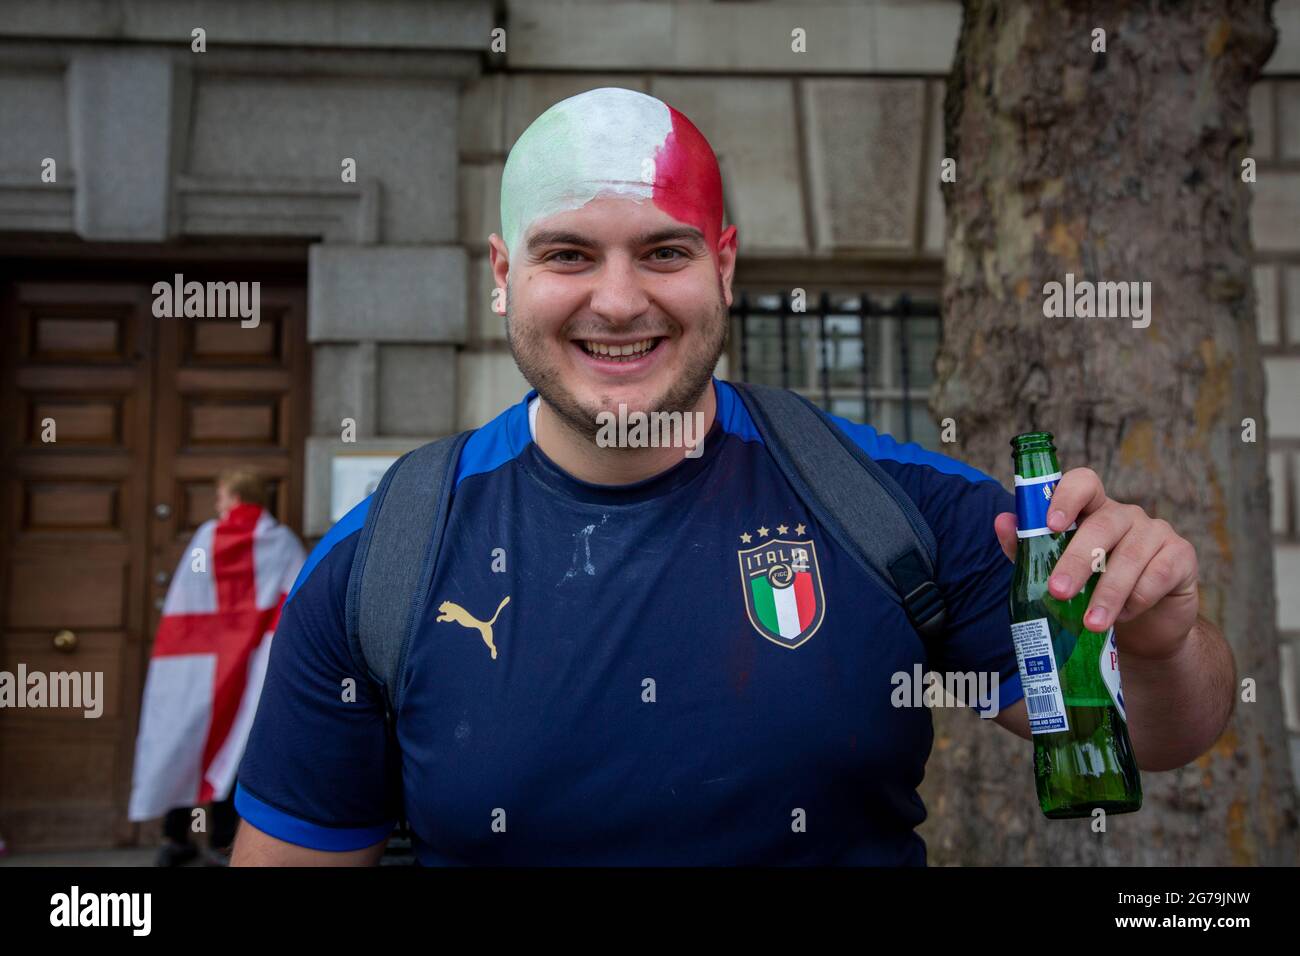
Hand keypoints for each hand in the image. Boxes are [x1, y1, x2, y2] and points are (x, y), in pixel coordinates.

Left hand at [993, 467, 1199, 660]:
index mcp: (1093, 510)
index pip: (1084, 482)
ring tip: (1091, 623)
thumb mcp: (1058, 572)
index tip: (1052, 524)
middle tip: (1057, 592)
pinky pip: (1157, 575)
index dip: (1067, 496)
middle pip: (1102, 525)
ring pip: (1129, 557)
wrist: (1145, 628)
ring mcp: (1156, 532)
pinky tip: (1125, 617)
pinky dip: (1137, 600)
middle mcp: (1125, 515)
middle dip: (1077, 561)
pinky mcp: (1182, 555)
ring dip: (1108, 593)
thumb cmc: (1093, 591)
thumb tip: (1002, 521)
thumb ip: (1029, 548)